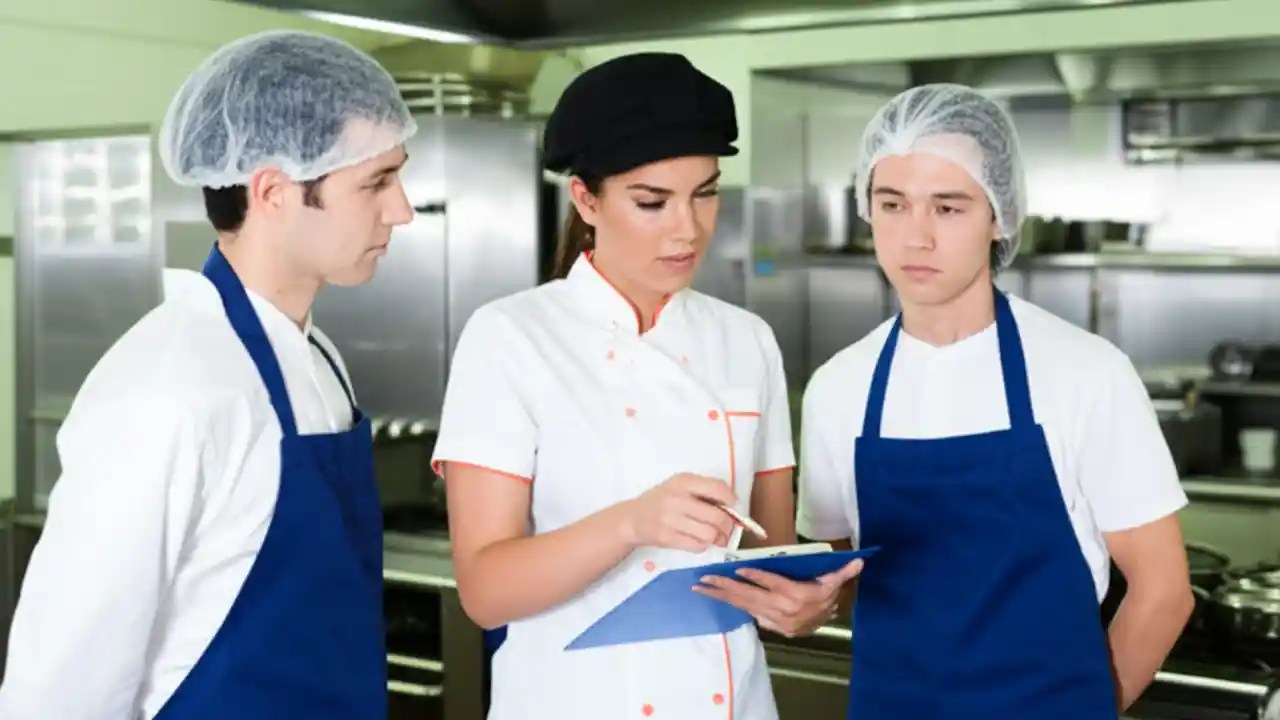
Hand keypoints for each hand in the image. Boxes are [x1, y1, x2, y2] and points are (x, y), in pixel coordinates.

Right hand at [620, 474, 736, 552]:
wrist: (633, 518)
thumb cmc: (662, 500)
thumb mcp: (680, 485)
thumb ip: (704, 490)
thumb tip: (732, 506)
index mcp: (683, 481)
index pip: (717, 488)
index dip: (731, 499)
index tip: (732, 505)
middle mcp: (677, 499)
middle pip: (717, 517)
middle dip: (728, 526)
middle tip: (727, 528)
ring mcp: (671, 520)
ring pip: (709, 534)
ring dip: (717, 538)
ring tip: (714, 536)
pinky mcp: (667, 538)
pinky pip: (698, 546)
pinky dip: (704, 545)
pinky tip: (699, 540)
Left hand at [693, 559, 864, 636]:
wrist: (822, 624)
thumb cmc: (823, 597)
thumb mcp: (833, 583)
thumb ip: (843, 572)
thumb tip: (859, 560)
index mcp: (798, 596)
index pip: (775, 584)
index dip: (758, 577)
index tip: (740, 569)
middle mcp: (783, 609)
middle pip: (751, 596)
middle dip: (726, 587)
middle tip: (705, 579)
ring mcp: (773, 618)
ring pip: (744, 605)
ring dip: (721, 596)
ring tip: (701, 587)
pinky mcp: (767, 623)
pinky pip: (746, 611)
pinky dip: (730, 603)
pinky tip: (715, 596)